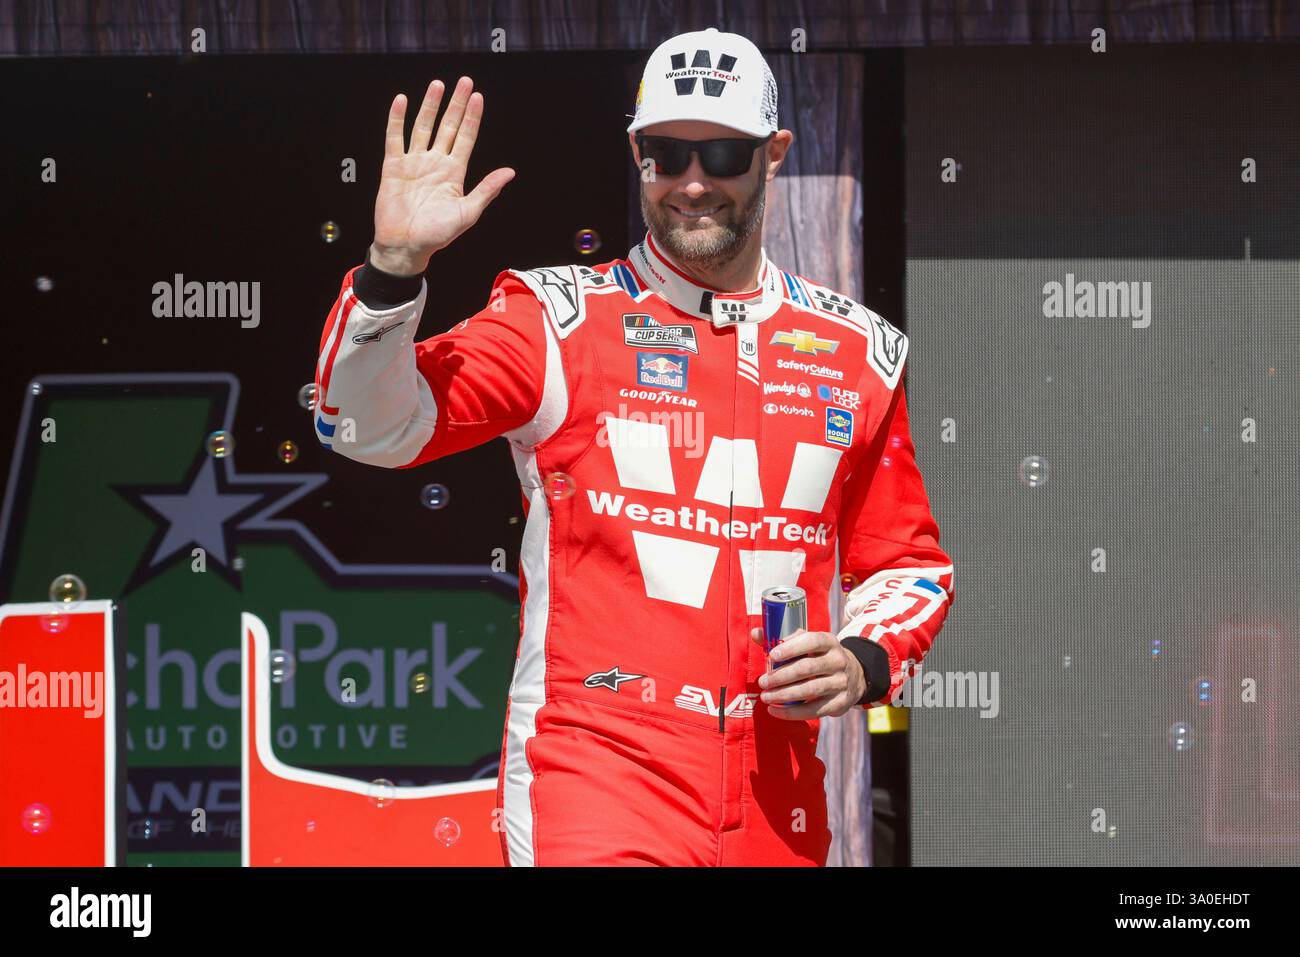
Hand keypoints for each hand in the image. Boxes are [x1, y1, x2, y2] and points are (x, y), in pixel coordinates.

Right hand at [370, 77, 515, 275]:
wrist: (406, 247)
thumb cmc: (438, 235)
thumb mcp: (468, 212)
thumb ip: (487, 190)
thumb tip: (510, 172)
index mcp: (454, 173)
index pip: (466, 138)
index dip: (472, 118)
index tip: (478, 97)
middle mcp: (435, 163)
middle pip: (447, 126)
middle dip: (456, 104)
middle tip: (464, 81)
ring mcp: (414, 163)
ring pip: (423, 127)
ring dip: (430, 105)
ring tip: (438, 84)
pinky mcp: (394, 167)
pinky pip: (395, 138)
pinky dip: (397, 119)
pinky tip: (402, 100)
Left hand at [749, 627, 864, 719]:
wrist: (854, 676)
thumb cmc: (819, 657)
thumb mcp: (808, 644)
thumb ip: (782, 639)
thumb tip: (756, 634)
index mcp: (829, 641)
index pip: (812, 641)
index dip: (791, 648)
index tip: (772, 655)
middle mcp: (838, 661)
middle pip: (807, 668)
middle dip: (781, 676)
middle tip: (763, 682)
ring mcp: (841, 682)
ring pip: (810, 690)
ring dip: (784, 694)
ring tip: (766, 697)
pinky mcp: (840, 703)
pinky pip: (814, 710)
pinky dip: (792, 712)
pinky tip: (775, 710)